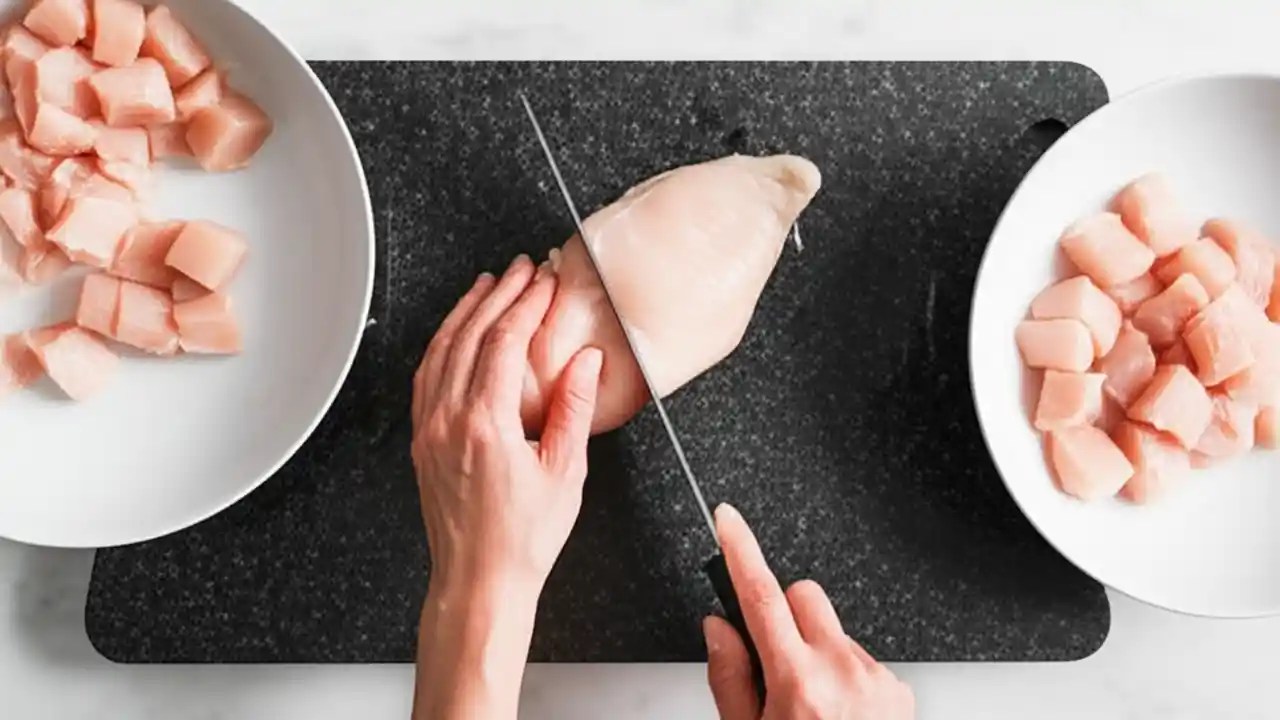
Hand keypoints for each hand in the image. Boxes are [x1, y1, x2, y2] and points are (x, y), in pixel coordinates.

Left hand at [411, 255, 603, 594]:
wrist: (480, 581)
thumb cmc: (522, 540)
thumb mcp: (565, 472)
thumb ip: (574, 410)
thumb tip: (585, 361)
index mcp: (485, 424)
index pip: (503, 342)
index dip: (525, 305)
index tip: (543, 282)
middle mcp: (448, 420)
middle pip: (469, 335)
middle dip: (497, 294)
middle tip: (520, 269)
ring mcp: (428, 429)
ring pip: (440, 350)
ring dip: (465, 311)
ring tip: (487, 284)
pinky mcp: (421, 441)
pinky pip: (425, 376)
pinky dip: (442, 343)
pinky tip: (455, 332)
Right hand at [704, 505, 914, 719]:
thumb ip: (729, 676)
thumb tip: (719, 626)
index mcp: (798, 684)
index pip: (760, 595)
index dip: (740, 548)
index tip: (727, 518)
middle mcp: (843, 673)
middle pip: (803, 595)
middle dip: (780, 611)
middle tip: (769, 657)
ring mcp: (877, 681)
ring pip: (833, 629)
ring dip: (814, 650)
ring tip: (810, 706)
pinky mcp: (900, 690)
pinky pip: (860, 657)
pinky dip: (844, 675)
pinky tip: (837, 715)